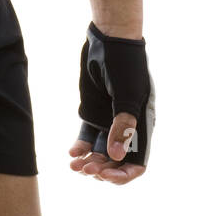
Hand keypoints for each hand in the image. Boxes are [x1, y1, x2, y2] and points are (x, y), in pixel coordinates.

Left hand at [69, 21, 154, 184]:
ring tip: (74, 165)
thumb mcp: (127, 94)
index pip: (137, 162)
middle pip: (116, 161)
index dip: (124, 174)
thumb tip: (116, 157)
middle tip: (86, 168)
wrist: (109, 39)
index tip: (106, 176)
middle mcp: (127, 127)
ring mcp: (108, 119)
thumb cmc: (125, 64)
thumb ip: (123, 124)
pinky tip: (71, 153)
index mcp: (143, 126)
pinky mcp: (92, 111)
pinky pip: (87, 136)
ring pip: (100, 151)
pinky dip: (80, 147)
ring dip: (89, 161)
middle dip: (102, 169)